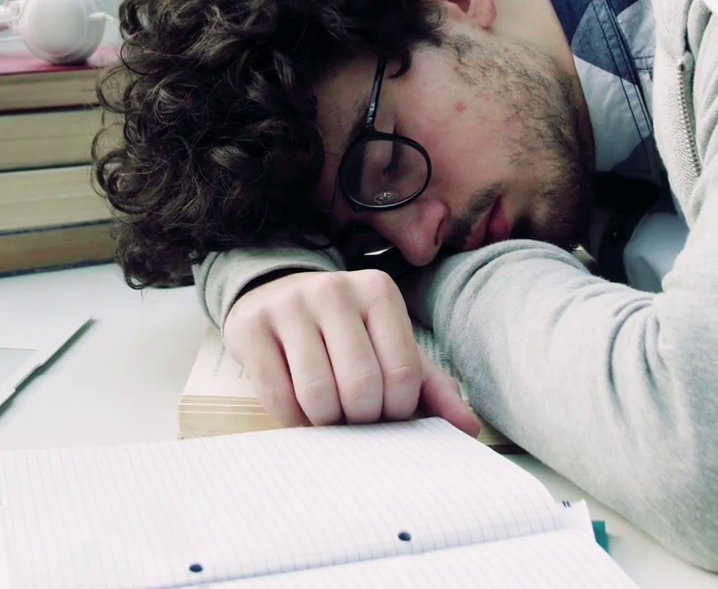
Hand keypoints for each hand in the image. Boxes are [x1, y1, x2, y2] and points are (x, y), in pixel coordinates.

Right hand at [222, 269, 480, 435]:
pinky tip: (300, 410)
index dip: (398, 409)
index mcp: (378, 290)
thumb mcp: (388, 346)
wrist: (274, 296)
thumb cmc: (344, 332)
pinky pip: (279, 397)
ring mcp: (288, 305)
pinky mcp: (250, 326)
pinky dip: (294, 420)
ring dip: (327, 423)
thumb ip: (430, 384)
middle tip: (356, 418)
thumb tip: (467, 428)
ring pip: (318, 394)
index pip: (403, 372)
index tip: (387, 412)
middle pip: (361, 385)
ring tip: (329, 415)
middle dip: (362, 419)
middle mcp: (334, 289)